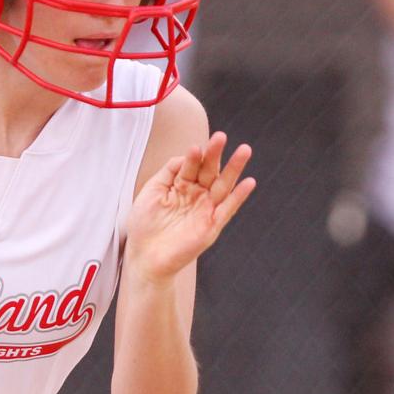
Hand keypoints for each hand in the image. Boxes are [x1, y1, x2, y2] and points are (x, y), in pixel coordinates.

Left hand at [125, 132, 254, 282]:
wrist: (144, 256)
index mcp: (182, 186)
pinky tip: (249, 182)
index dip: (195, 156)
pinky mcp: (211, 226)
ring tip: (244, 151)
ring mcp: (205, 210)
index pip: (192, 165)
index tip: (196, 147)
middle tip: (221, 137)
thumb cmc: (145, 224)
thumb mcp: (153, 190)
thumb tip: (188, 154)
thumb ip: (170, 171)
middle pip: (210, 171)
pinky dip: (239, 196)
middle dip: (215, 155)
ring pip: (223, 185)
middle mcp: (196, 195)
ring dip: (234, 169)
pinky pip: (228, 209)